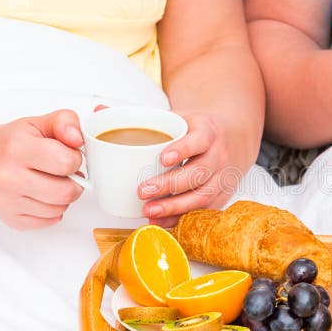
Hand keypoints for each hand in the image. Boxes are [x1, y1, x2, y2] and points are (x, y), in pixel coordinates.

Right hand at [0, 110, 83, 228]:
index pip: (66, 162)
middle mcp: (8, 176)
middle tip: (65, 174)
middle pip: (65, 191)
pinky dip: (53, 210)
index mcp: (17, 148)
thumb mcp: (40, 122)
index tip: (67, 156)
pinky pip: (49, 221)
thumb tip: (78, 139)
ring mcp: (6, 201)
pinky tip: (42, 195)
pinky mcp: (10, 218)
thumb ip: (66, 121)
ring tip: (52, 182)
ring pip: (59, 209)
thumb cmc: (14, 141)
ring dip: (64, 197)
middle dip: (74, 182)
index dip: (75, 159)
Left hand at [137, 112, 244, 226]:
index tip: (163, 158)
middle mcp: (219, 155)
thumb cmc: (197, 129)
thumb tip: (100, 110)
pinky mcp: (221, 195)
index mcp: (208, 131)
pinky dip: (181, 218)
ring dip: (175, 206)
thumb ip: (142, 116)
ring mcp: (222, 178)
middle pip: (199, 172)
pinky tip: (162, 220)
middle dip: (170, 184)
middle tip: (143, 190)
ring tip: (149, 210)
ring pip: (203, 196)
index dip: (183, 149)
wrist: (232, 139)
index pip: (200, 140)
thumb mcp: (178, 116)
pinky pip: (203, 211)